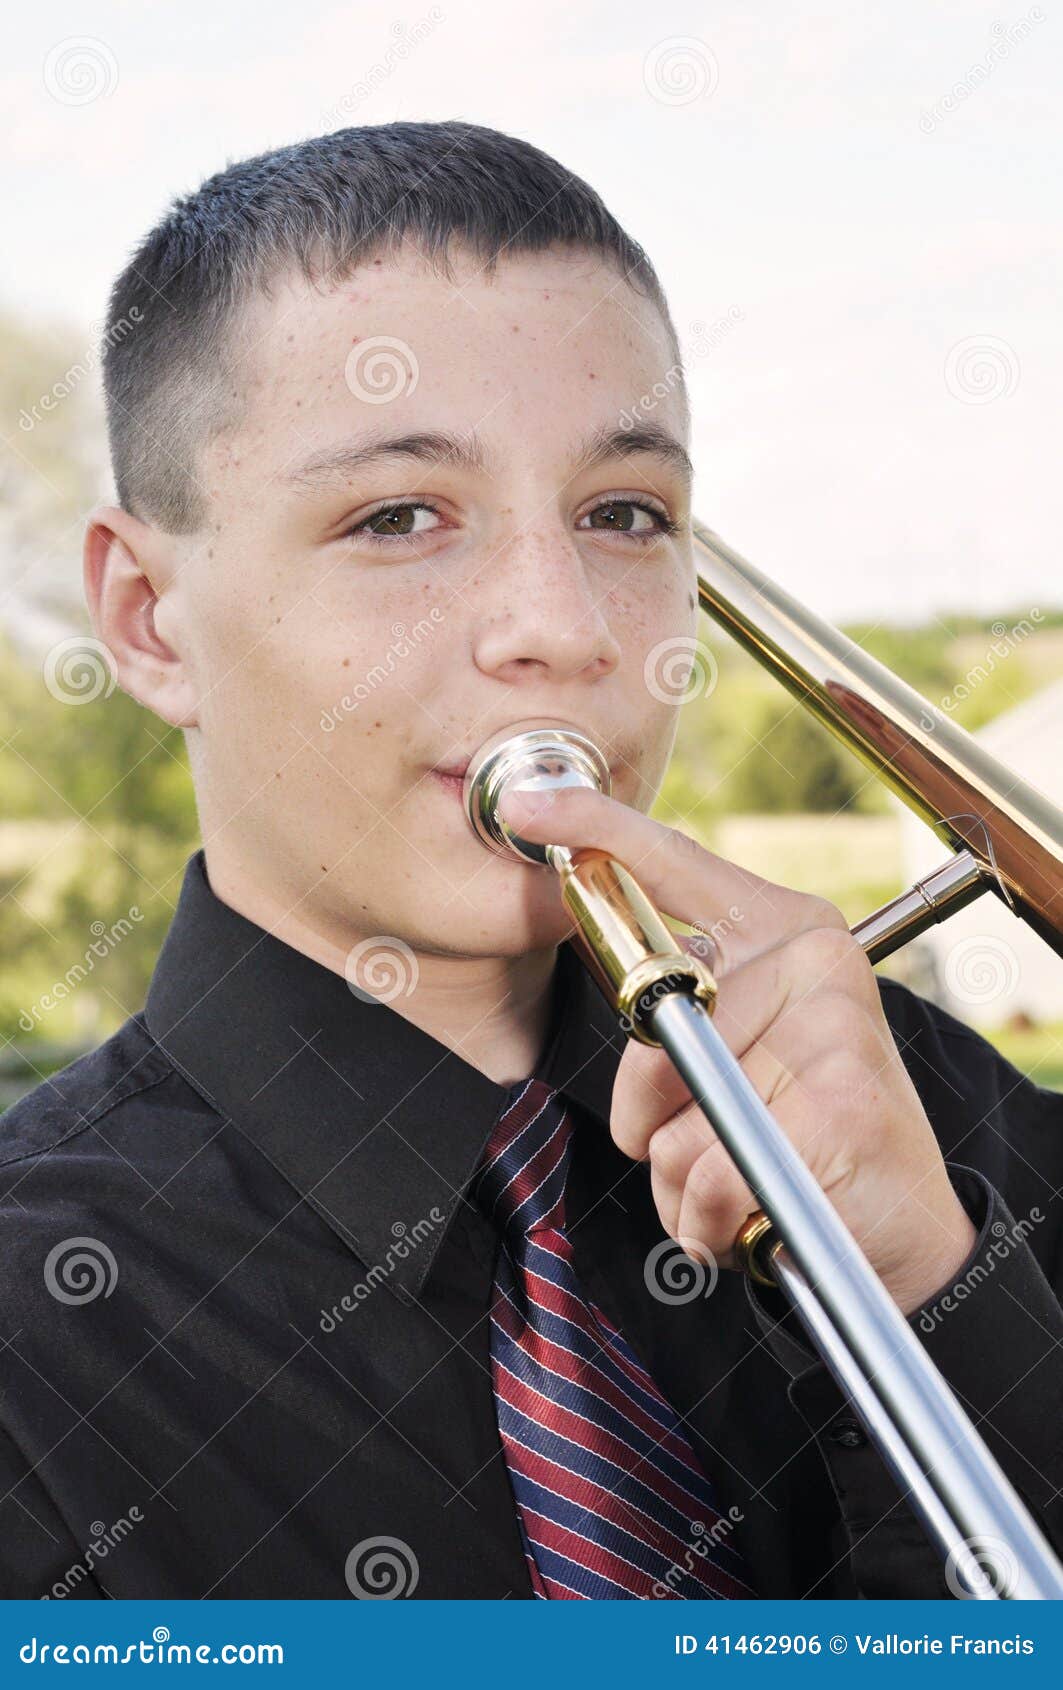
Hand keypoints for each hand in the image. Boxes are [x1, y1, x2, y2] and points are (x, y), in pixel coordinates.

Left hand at [499, 784, 977, 1315]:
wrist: (908, 1224)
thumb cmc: (808, 1134)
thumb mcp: (738, 1060)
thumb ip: (676, 1024)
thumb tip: (633, 1054)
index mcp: (785, 929)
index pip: (675, 860)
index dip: (594, 826)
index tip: (526, 803)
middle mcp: (814, 959)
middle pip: (650, 1029)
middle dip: (648, 1114)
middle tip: (707, 1143)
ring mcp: (833, 1027)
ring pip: (672, 1122)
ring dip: (681, 1184)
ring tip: (742, 1185)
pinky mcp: (841, 1105)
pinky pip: (709, 1177)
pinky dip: (710, 1222)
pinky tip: (755, 1218)